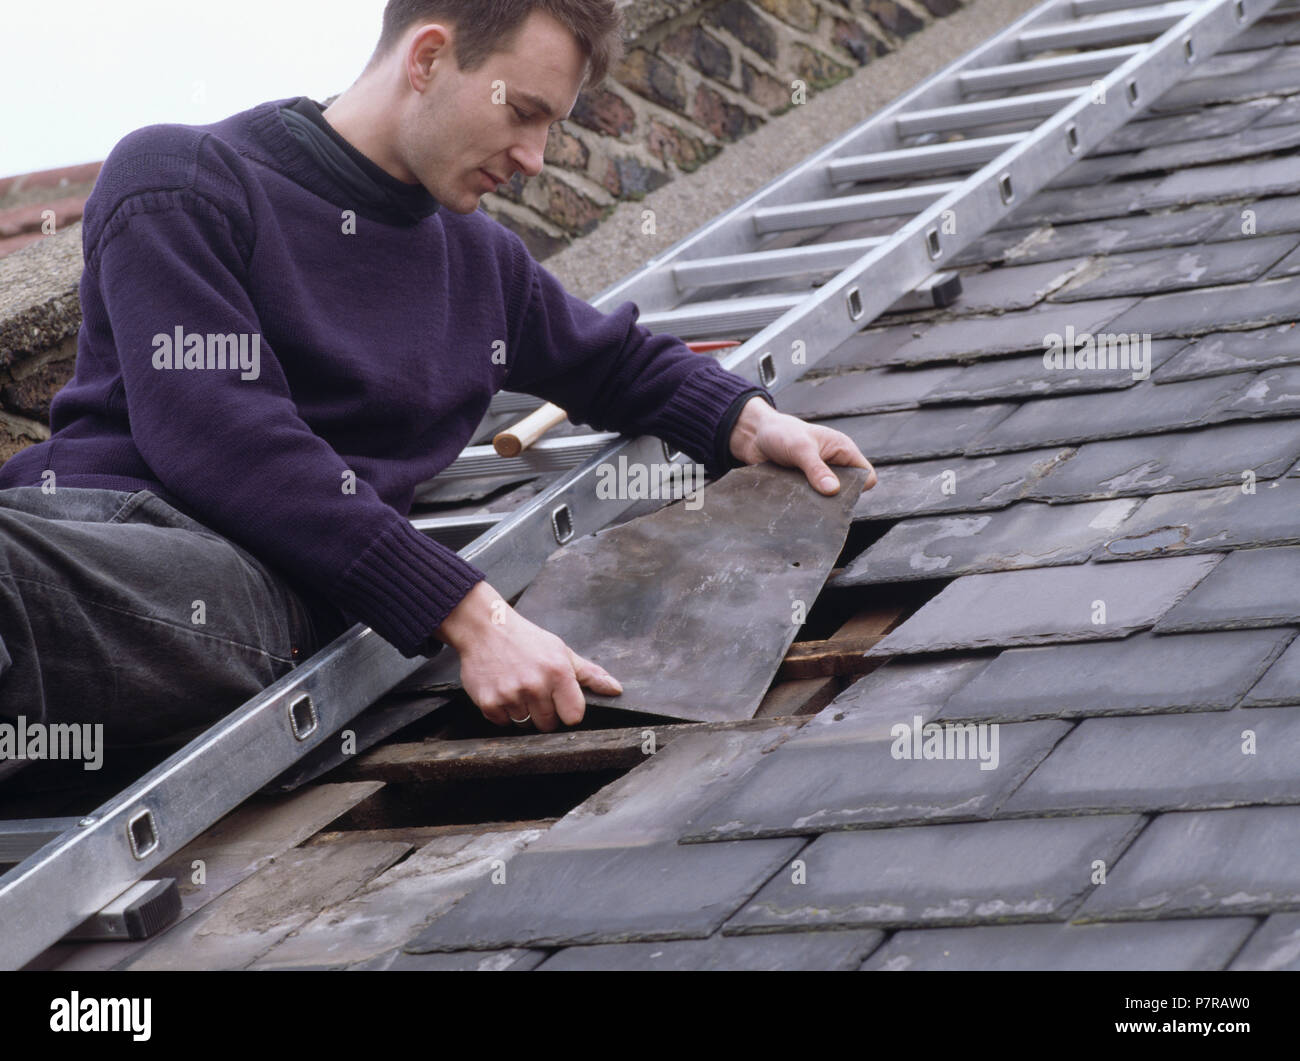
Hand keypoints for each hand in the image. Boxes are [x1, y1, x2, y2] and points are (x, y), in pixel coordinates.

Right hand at [433, 581, 621, 731]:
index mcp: (558, 673)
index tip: (560, 701)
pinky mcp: (489, 703)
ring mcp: (511, 695)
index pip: (574, 716)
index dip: (568, 711)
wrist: (485, 628)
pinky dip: (503, 713)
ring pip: (525, 725)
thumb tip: (616, 690)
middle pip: (549, 724)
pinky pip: (502, 723)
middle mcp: (535, 686)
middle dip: (545, 713)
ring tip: (518, 689)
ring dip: (523, 712)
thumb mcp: (561, 651)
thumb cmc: (526, 640)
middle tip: (536, 692)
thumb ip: (590, 674)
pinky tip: (503, 691)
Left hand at [729, 396, 876, 493]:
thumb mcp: (801, 448)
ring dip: (817, 503)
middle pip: (848, 491)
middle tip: (818, 502)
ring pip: (828, 499)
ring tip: (803, 503)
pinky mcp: (803, 487)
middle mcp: (834, 465)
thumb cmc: (780, 432)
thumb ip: (816, 469)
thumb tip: (833, 490)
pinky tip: (794, 506)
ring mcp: (819, 477)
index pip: (866, 475)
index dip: (858, 487)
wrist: (753, 436)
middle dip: (835, 499)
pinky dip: (804, 504)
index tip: (838, 494)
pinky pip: (810, 501)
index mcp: (842, 450)